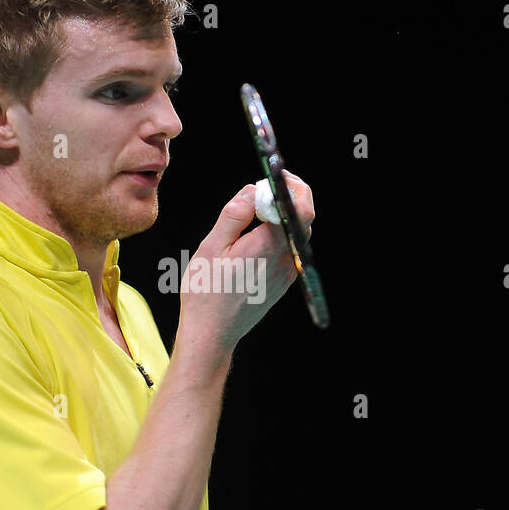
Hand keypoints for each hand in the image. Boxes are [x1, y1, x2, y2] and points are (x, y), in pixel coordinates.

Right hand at [176, 170, 314, 353]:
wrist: (212, 333)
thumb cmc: (206, 292)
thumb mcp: (212, 246)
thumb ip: (235, 215)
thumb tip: (254, 191)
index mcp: (268, 247)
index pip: (300, 208)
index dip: (293, 186)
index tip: (274, 177)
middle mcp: (284, 260)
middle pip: (302, 219)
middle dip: (288, 197)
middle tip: (264, 189)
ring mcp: (286, 273)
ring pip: (297, 234)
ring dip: (283, 216)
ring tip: (257, 210)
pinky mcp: (283, 282)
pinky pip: (290, 249)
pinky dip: (280, 234)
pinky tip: (257, 234)